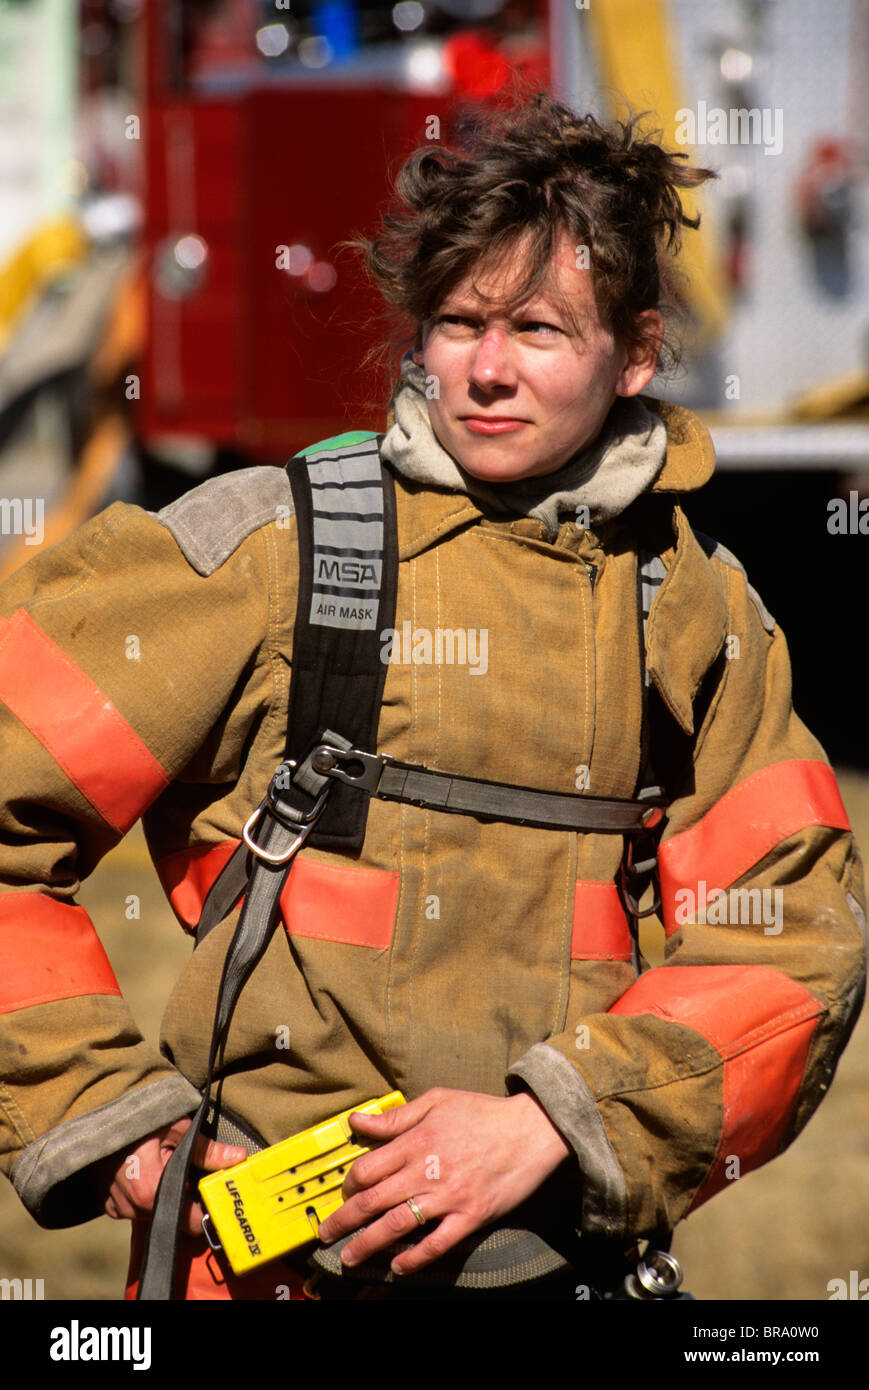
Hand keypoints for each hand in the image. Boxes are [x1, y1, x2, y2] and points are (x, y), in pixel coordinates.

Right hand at [97, 1117, 246, 1235]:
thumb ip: (207, 1150)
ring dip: (165, 1195)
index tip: (215, 1196)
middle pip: (174, 1216)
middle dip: (187, 1198)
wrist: (96, 1118)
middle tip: (192, 1174)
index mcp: (152, 1192)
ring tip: (166, 1166)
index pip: (191, 1222)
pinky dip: (145, 1195)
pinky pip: (135, 1208)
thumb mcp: (177, 1128)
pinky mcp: (109, 1205)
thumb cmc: (138, 1120)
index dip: (208, 1210)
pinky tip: (146, 1173)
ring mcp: (119, 1209)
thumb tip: (238, 1158)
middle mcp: (133, 1208)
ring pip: (155, 1212)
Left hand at [317, 1087, 570, 1275]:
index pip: (368, 1168)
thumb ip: (395, 1117)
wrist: (532, 1129)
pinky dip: (416, 1257)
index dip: (349, 1183)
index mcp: (416, 1140)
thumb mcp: (437, 1101)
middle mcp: (427, 1170)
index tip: (344, 1192)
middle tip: (326, 1234)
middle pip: (374, 1200)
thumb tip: (357, 1120)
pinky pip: (438, 1243)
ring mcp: (449, 1196)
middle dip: (344, 1220)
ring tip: (350, 1256)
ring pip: (398, 1224)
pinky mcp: (471, 1215)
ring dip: (369, 1243)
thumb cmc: (483, 1113)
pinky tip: (399, 1266)